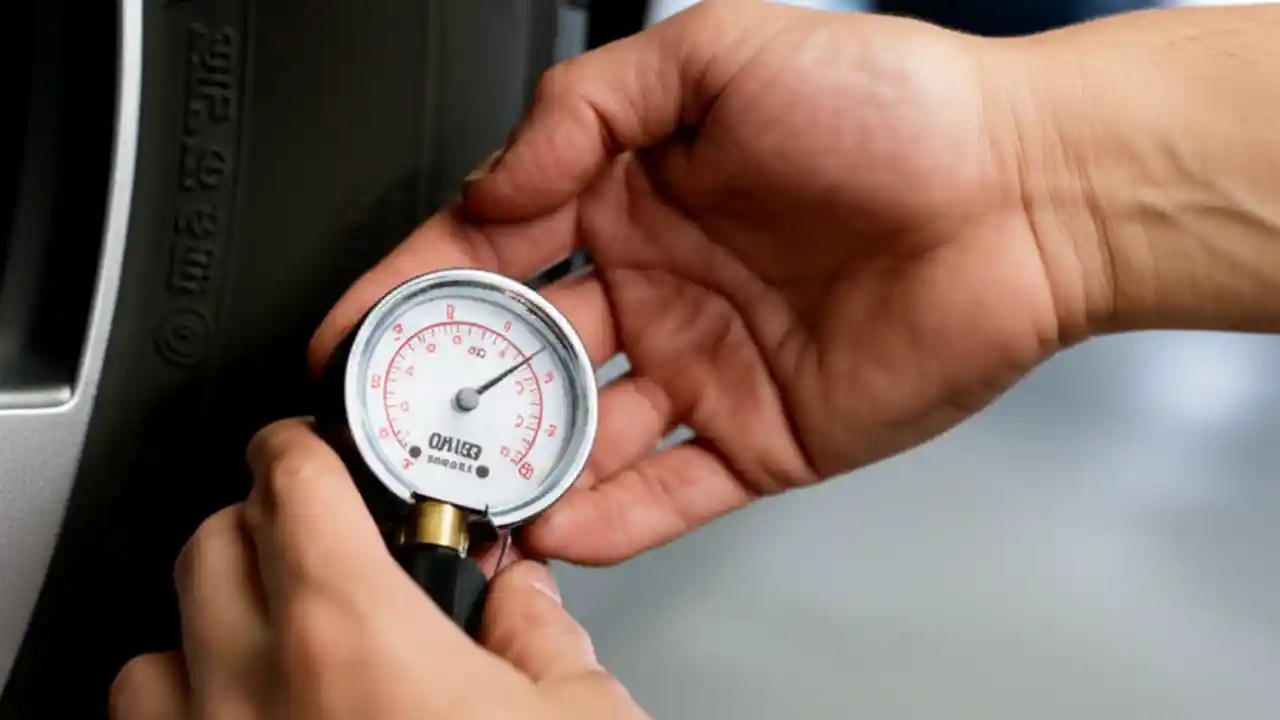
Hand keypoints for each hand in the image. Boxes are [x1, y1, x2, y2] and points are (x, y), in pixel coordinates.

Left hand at [109, 419, 645, 719]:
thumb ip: (543, 631)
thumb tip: (523, 597)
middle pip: (215, 541)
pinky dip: (183, 705)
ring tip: (277, 637)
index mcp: (356, 631)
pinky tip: (244, 714)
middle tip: (320, 544)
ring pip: (160, 640)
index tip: (310, 449)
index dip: (302, 446)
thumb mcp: (579, 714)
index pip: (291, 478)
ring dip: (213, 620)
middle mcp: (260, 687)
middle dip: (267, 524)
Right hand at [311, 0, 1084, 562]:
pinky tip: (559, 530)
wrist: (1029, 191)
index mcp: (630, 194)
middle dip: (447, 397)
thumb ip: (586, 107)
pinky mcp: (757, 436)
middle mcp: (655, 285)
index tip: (349, 334)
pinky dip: (610, 519)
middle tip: (391, 434)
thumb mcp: (717, 53)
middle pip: (519, 355)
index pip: (489, 248)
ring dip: (519, 471)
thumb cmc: (895, 106)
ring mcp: (700, 367)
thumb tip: (493, 185)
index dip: (408, 290)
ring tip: (467, 500)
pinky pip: (666, 490)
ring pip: (581, 436)